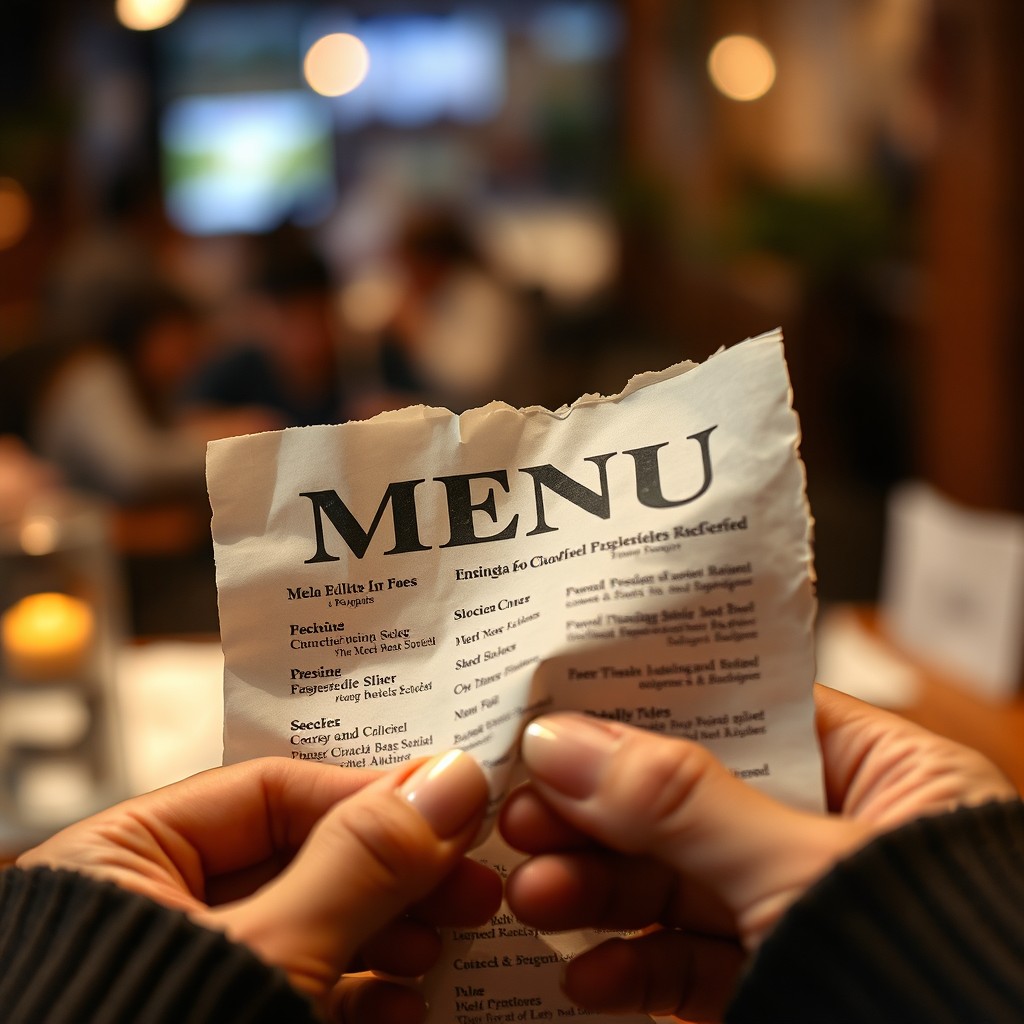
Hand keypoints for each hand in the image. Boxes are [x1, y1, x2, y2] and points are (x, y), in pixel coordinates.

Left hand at [18, 752, 500, 1022]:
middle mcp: (154, 908)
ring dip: (391, 935)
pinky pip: (307, 991)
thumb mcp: (268, 955)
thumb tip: (452, 778)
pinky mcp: (230, 1023)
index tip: (450, 801)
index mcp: (122, 859)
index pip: (268, 790)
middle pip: (303, 857)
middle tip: (471, 878)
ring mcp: (196, 971)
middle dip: (394, 871)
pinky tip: (405, 1007)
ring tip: (446, 941)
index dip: (368, 791)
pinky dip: (364, 997)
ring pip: (314, 927)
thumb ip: (360, 862)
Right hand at [499, 685, 1015, 1020]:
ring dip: (599, 895)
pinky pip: (689, 968)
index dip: (651, 706)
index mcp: (886, 776)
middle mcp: (839, 839)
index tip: (559, 711)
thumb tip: (560, 739)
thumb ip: (677, 801)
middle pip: (693, 802)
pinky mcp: (771, 988)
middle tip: (520, 810)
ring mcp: (799, 918)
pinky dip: (633, 973)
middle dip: (601, 815)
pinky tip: (584, 978)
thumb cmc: (934, 976)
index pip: (745, 714)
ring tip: (532, 894)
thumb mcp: (798, 869)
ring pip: (679, 888)